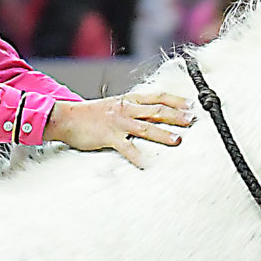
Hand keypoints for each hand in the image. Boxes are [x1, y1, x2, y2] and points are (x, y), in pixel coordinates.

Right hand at [48, 89, 193, 167]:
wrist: (68, 118)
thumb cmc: (91, 114)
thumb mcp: (115, 106)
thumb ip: (133, 110)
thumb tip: (152, 115)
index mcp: (129, 100)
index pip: (158, 97)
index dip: (176, 100)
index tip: (191, 105)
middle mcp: (127, 109)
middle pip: (156, 110)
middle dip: (176, 115)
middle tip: (192, 120)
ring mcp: (118, 123)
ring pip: (146, 127)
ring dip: (163, 134)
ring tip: (178, 140)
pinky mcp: (109, 137)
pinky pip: (127, 148)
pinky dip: (138, 157)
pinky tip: (148, 164)